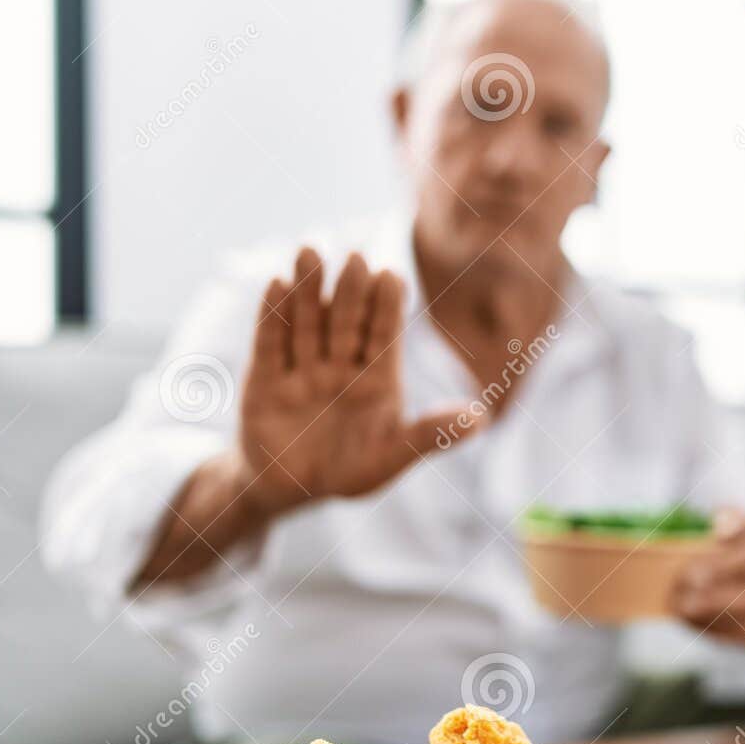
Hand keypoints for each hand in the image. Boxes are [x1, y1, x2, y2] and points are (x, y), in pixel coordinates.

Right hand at [230, 247, 480, 513]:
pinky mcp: (264, 379)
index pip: (384, 335)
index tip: (392, 278)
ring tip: (310, 252)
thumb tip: (480, 418)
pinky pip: (269, 344)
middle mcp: (340, 364)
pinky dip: (272, 316)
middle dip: (350, 292)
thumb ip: (430, 434)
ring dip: (307, 290)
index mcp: (376, 376)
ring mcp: (302, 368)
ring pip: (307, 323)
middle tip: (355, 259)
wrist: (292, 492)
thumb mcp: (391, 457)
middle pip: (346, 322)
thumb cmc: (350, 471)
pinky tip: (277, 285)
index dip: (387, 307)